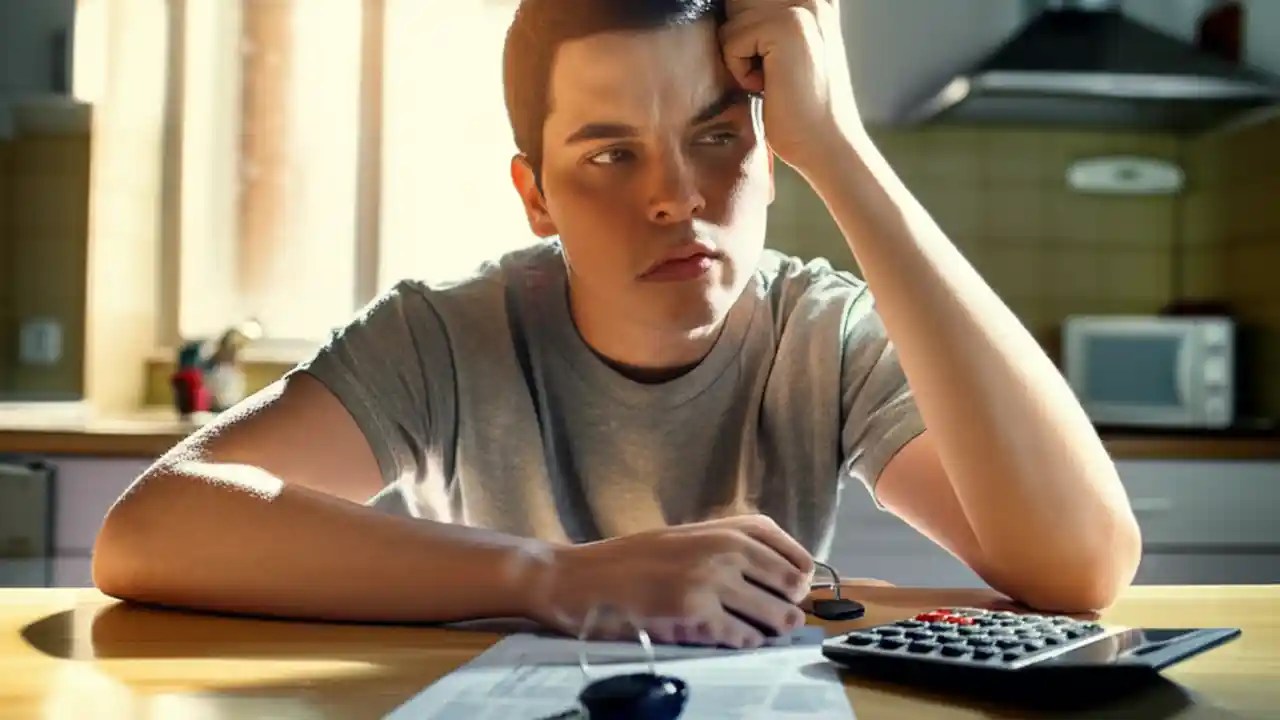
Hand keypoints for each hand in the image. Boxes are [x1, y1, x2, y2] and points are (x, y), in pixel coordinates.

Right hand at [529, 515, 814, 648]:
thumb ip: (730, 546)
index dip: (801, 575)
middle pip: (790, 584)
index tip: (795, 590)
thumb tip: (783, 575)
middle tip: (779, 616)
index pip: (791, 551)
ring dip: (772, 627)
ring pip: (774, 614)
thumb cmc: (632, 560)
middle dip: (789, 605)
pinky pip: (743, 636)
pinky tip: (732, 638)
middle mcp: (722, 549)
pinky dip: (744, 642)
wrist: (581, 578)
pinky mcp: (694, 614)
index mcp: (723, 527)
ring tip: (760, 630)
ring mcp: (710, 581)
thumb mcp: (686, 538)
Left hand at [720, 0, 862, 176]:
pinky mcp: (787, 27)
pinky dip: (741, 71)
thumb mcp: (788, 54)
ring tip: (771, 80)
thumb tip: (731, 12)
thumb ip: (767, 26)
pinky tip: (769, 87)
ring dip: (740, 59)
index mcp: (814, 1)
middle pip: (739, 5)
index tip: (765, 62)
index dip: (748, 36)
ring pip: (733, 21)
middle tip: (770, 73)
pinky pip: (732, 40)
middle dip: (740, 43)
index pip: (751, 2)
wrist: (827, 144)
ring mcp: (803, 9)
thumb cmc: (802, 110)